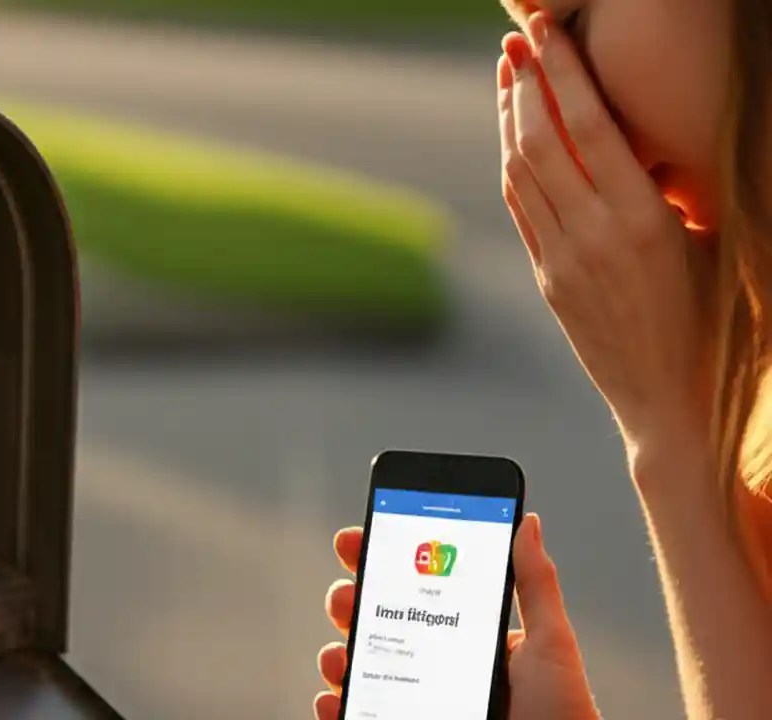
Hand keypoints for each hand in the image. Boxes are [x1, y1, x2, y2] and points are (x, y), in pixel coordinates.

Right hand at [314, 514, 599, 719]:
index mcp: (463, 635)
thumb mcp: (550, 643)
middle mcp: (433, 665)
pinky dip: (336, 707)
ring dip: (336, 656)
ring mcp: (415, 699)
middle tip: (346, 597)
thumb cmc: (564, 712)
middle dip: (347, 602)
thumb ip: (534, 583)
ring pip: (358, 669)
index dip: (376, 558)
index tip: (352, 537)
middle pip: (374, 623)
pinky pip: (358, 714)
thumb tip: (526, 521)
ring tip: (340, 658)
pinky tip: (336, 702)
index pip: (411, 587)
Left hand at [500, 14, 714, 451]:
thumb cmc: (710, 320)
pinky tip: (514, 137)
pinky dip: (513, 164)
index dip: (562, 73)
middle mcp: (593, 235)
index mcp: (643, 219)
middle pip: (540, 142)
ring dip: (509, 119)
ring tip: (510, 76)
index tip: (545, 34)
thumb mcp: (708, 244)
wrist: (669, 401)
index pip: (589, 127)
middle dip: (523, 84)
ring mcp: (561, 259)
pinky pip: (520, 209)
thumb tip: (644, 138)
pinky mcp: (547, 279)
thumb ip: (670, 191)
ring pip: (520, 173)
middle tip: (516, 41)